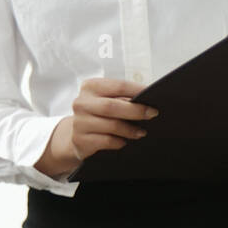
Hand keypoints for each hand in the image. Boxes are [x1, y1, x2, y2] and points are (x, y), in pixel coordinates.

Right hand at [36, 78, 157, 177]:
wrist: (76, 134)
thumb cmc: (96, 114)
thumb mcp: (105, 99)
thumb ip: (122, 97)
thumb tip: (147, 100)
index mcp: (90, 87)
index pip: (117, 85)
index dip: (137, 90)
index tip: (151, 96)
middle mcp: (81, 103)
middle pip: (112, 106)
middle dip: (135, 111)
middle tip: (151, 114)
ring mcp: (79, 122)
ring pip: (111, 125)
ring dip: (130, 130)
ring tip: (141, 132)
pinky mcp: (80, 139)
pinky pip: (106, 141)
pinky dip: (119, 141)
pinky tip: (124, 141)